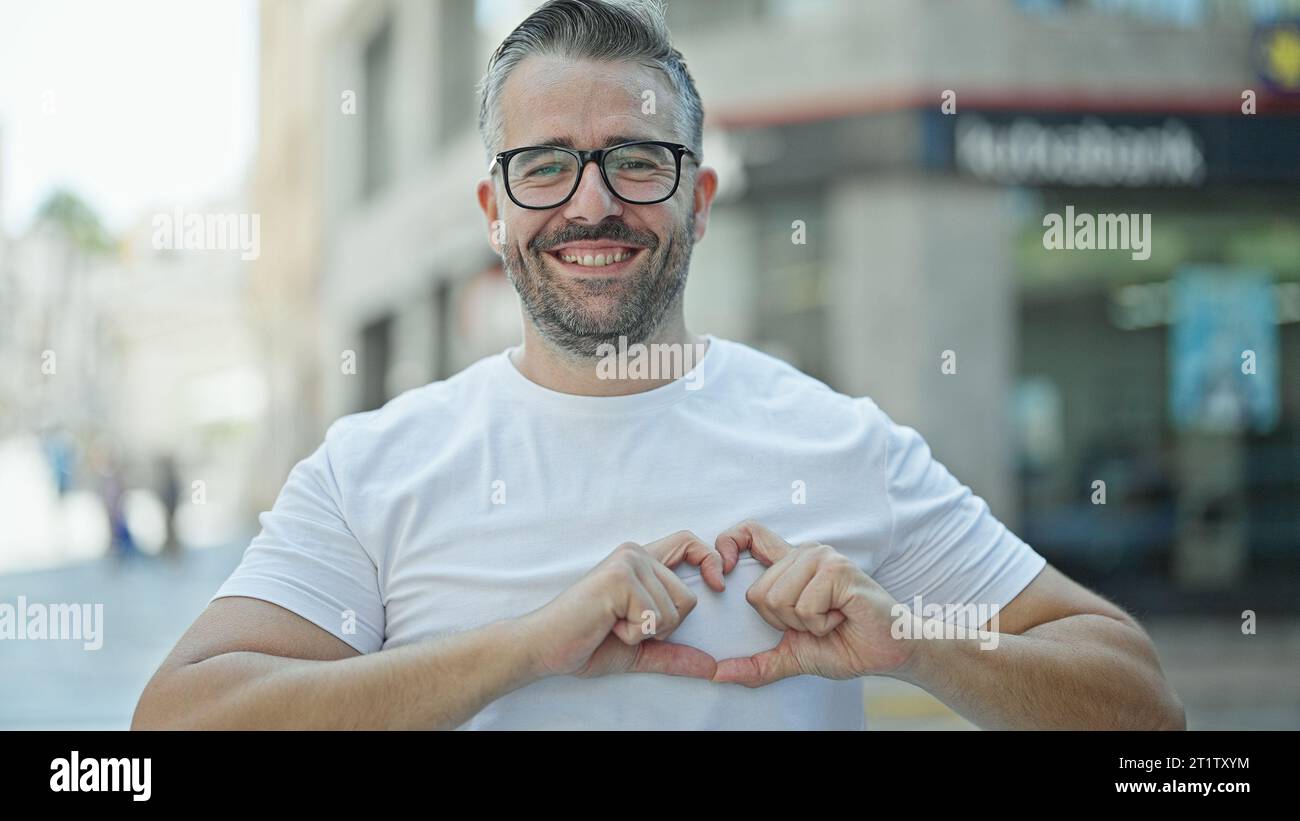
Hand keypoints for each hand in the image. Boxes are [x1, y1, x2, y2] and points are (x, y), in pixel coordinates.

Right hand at [523, 531, 731, 679]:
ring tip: (613, 624)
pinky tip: (607, 625)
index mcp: (641, 562)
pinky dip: (633, 633)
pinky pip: (654, 617)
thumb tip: (713, 668)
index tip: (718, 583)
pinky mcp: (619, 579)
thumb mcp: (641, 649)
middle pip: (688, 595)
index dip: (710, 559)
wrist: (547, 647)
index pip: (688, 542)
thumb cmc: (587, 643)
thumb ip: (675, 654)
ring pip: (674, 609)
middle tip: (626, 626)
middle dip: (665, 626)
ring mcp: (627, 563)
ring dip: (646, 632)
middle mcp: (635, 554)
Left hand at [711, 520, 911, 686]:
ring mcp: (821, 558)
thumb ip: (756, 664)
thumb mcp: (791, 656)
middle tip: (816, 621)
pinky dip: (821, 624)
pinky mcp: (837, 569)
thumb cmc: (845, 645)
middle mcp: (803, 554)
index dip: (728, 543)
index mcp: (789, 566)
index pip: (750, 534)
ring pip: (778, 599)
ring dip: (804, 624)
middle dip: (783, 622)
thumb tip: (716, 674)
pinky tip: (841, 616)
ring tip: (830, 618)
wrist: (887, 652)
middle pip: (758, 592)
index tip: (721, 574)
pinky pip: (804, 606)